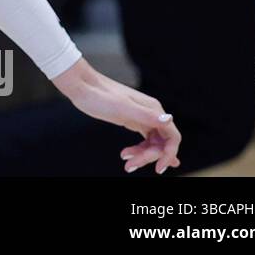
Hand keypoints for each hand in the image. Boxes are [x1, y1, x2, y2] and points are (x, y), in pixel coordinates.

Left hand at [52, 58, 181, 174]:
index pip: (172, 137)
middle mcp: (151, 113)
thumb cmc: (99, 95)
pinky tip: (129, 155)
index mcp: (153, 109)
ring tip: (127, 163)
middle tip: (130, 166)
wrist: (82, 86)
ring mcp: (142, 117)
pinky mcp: (132, 120)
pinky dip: (139, 150)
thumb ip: (146, 115)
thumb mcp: (122, 107)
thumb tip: (169, 119)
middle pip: (161, 143)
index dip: (169, 154)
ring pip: (152, 143)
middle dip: (149, 157)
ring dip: (142, 155)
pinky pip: (144, 139)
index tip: (159, 168)